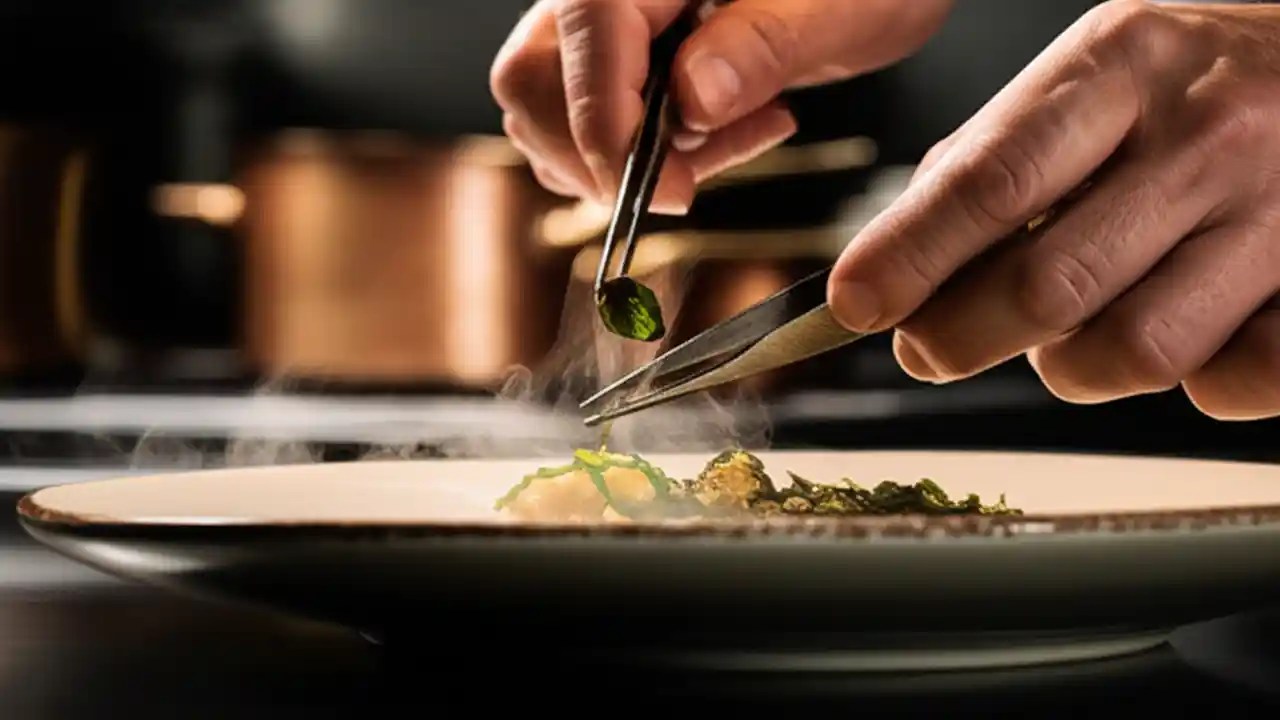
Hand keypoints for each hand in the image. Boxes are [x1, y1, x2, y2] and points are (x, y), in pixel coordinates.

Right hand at [490, 0, 951, 212]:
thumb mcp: (835, 6)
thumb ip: (762, 46)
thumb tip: (692, 100)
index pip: (586, 48)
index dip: (612, 137)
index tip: (669, 194)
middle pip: (531, 84)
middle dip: (599, 157)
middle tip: (687, 185)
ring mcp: (599, 25)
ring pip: (549, 113)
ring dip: (627, 161)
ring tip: (738, 133)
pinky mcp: (614, 59)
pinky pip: (587, 123)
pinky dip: (644, 155)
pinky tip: (723, 131)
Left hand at [828, 0, 1279, 419]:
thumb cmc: (1202, 78)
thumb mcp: (1096, 73)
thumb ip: (993, 157)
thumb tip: (893, 258)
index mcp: (1123, 67)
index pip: (992, 180)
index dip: (909, 255)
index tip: (854, 304)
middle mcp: (1207, 134)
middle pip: (1047, 286)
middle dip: (959, 337)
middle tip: (929, 347)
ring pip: (1130, 352)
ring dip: (1071, 368)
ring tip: (1070, 331)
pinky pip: (1225, 386)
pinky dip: (1184, 380)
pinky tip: (1182, 327)